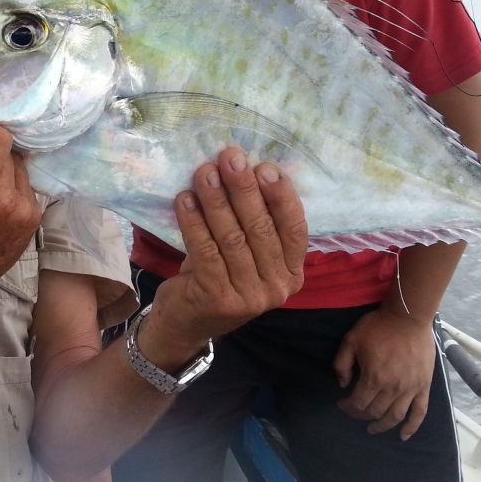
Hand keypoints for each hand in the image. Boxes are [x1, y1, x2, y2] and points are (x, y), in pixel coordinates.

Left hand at [147, 150, 306, 361]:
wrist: (186, 323)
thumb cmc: (219, 275)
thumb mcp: (246, 253)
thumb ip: (254, 221)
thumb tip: (246, 168)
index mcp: (293, 272)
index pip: (295, 228)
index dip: (281, 196)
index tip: (265, 166)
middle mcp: (277, 288)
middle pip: (262, 229)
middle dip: (244, 188)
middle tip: (230, 157)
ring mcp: (249, 297)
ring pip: (232, 237)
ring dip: (216, 200)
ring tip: (204, 172)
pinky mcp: (217, 298)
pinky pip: (205, 250)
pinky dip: (194, 221)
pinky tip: (185, 199)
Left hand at [334, 306, 437, 438]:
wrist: (407, 318)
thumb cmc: (377, 327)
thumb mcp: (351, 339)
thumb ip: (342, 363)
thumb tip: (342, 384)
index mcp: (373, 378)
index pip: (358, 403)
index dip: (347, 407)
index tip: (342, 404)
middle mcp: (392, 388)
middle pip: (375, 412)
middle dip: (361, 416)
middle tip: (354, 412)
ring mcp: (410, 389)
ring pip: (395, 416)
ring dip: (382, 426)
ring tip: (372, 429)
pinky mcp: (423, 387)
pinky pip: (420, 412)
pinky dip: (412, 427)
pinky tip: (404, 436)